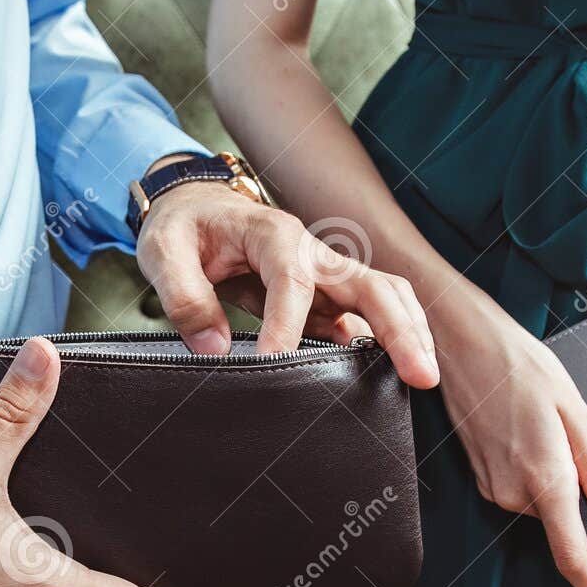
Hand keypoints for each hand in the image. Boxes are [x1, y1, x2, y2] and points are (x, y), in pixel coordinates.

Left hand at [135, 174, 439, 389]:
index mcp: (273, 234)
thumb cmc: (182, 227)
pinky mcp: (325, 295)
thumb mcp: (163, 252)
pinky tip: (392, 377)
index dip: (286, 326)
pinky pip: (364, 315)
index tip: (272, 365)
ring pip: (382, 296)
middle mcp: (312, 251)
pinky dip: (385, 341)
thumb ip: (184, 298)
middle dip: (399, 328)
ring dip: (407, 333)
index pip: (293, 281)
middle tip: (420, 376)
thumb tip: (214, 349)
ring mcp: (325, 273)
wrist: (195, 208)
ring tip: (424, 378)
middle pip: (372, 284)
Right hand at [430, 294, 586, 586]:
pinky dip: (545, 483)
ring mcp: (494, 488)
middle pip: (564, 531)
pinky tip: (546, 443)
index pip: (573, 556)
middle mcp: (513, 493)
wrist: (462, 346)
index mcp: (544, 478)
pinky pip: (526, 495)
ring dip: (566, 496)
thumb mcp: (575, 414)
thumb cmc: (522, 367)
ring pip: (546, 511)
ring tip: (570, 445)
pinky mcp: (484, 479)